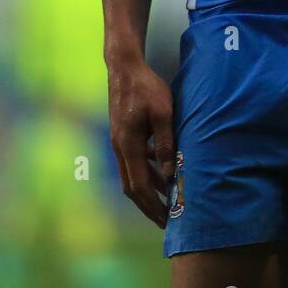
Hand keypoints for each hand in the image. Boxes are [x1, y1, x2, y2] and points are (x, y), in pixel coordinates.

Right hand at [106, 53, 175, 228]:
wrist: (124, 67)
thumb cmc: (145, 87)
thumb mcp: (162, 113)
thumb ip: (165, 143)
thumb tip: (168, 173)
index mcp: (128, 145)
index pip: (139, 186)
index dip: (152, 205)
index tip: (166, 219)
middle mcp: (120, 147)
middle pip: (132, 186)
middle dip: (148, 205)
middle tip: (165, 220)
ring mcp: (119, 141)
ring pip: (132, 174)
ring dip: (148, 189)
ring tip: (166, 199)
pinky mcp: (123, 134)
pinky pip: (134, 160)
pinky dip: (146, 171)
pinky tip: (161, 170)